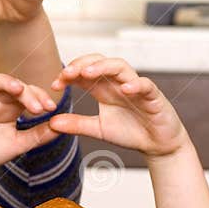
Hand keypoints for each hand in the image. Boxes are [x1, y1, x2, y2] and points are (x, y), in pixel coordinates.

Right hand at [0, 73, 58, 170]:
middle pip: (11, 84)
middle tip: (38, 107)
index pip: (27, 92)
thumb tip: (62, 126)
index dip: (40, 95)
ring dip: (5, 82)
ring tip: (17, 90)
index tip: (51, 108)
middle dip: (27, 92)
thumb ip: (39, 135)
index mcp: (9, 107)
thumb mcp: (19, 144)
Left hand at [49, 54, 187, 157]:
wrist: (158, 145)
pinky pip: (146, 85)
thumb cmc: (130, 132)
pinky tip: (124, 89)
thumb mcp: (98, 129)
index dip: (69, 74)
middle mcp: (118, 83)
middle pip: (100, 62)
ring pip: (120, 66)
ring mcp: (136, 88)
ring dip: (103, 67)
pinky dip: (135, 84)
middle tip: (67, 73)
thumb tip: (51, 123)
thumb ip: (77, 124)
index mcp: (104, 89)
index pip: (84, 72)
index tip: (54, 85)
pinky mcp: (154, 96)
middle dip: (82, 64)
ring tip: (88, 73)